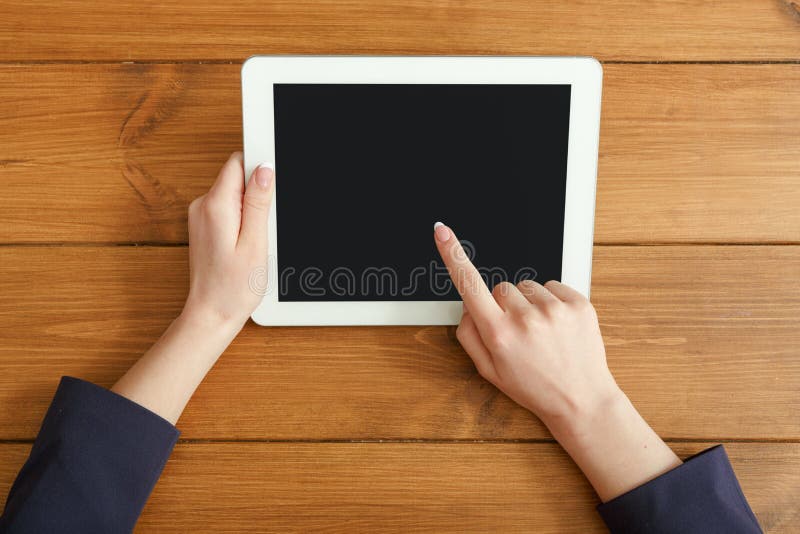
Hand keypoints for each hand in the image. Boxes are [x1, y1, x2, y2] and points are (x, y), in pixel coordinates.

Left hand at [112, 153, 274, 423]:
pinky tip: (246, 244)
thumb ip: (259, 202)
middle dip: (258, 193)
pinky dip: (242, 220)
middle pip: (238, 177)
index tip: (272, 188)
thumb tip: (264, 169)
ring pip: (234, 194)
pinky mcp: (204, 226)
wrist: (211, 314)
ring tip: (254, 240)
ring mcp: (201, 216)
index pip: (239, 163)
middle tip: (265, 226)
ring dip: (251, 209)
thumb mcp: (256, 243)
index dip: (260, 169)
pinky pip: (228, 209)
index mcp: (216, 206)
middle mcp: (203, 206)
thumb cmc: (233, 287)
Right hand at [432, 222, 618, 426]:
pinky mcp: (578, 304)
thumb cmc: (534, 388)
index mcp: (499, 334)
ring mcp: (554, 310)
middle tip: (519, 333)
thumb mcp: (489, 371)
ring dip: (530, 304)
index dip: (452, 255)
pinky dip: (552, 302)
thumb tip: (467, 305)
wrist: (581, 400)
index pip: (469, 285)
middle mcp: (525, 318)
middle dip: (504, 305)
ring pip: (527, 286)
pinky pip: (553, 286)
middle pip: (501, 287)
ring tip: (541, 333)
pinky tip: (557, 327)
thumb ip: (469, 336)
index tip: (440, 230)